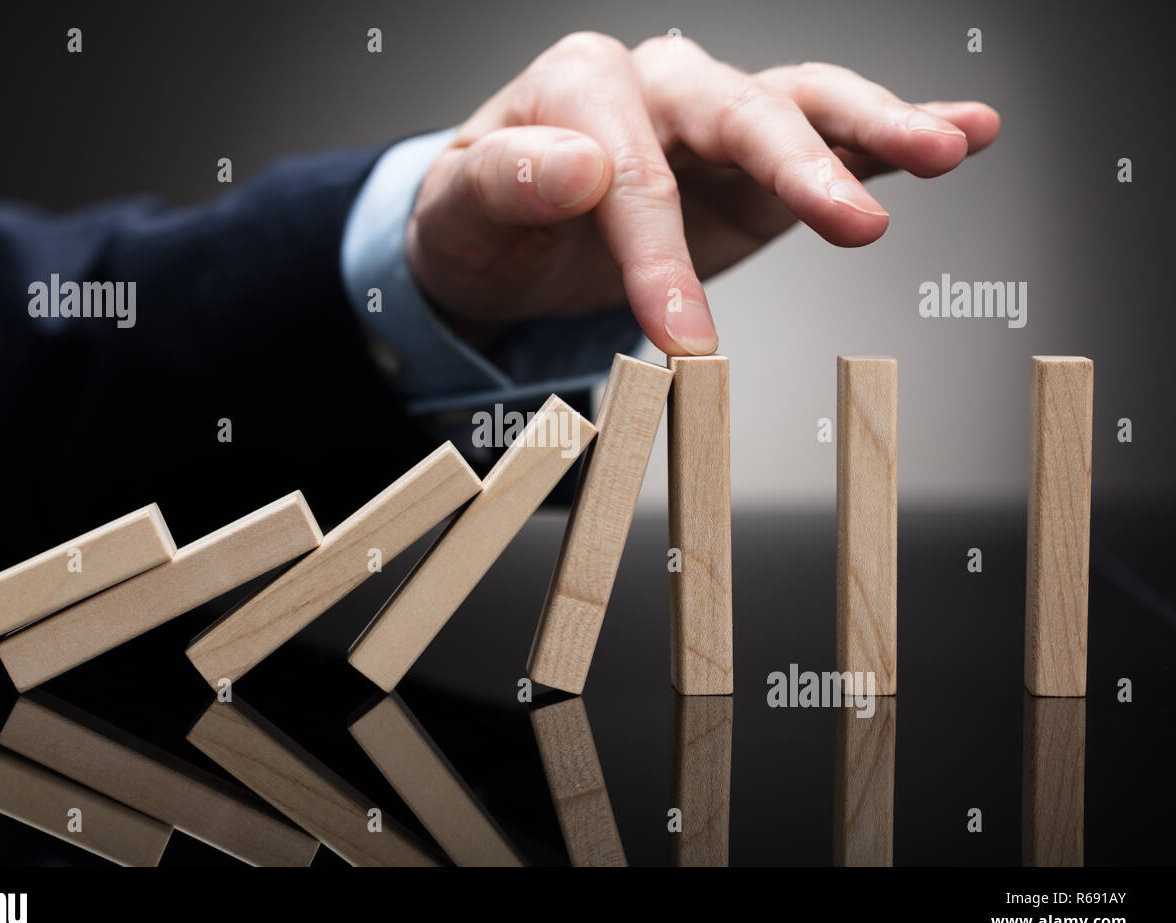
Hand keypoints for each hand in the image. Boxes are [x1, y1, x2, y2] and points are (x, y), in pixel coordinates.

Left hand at [405, 32, 999, 355]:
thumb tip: (576, 166)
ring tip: (944, 148)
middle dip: (799, 167)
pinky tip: (964, 130)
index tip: (680, 335)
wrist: (500, 234)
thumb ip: (506, 182)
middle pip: (741, 112)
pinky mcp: (755, 167)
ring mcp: (715, 124)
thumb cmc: (481, 218)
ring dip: (875, 127)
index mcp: (583, 87)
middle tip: (856, 226)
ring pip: (802, 107)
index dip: (660, 253)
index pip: (633, 169)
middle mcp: (661, 89)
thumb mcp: (460, 207)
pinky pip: (831, 137)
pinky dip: (890, 137)